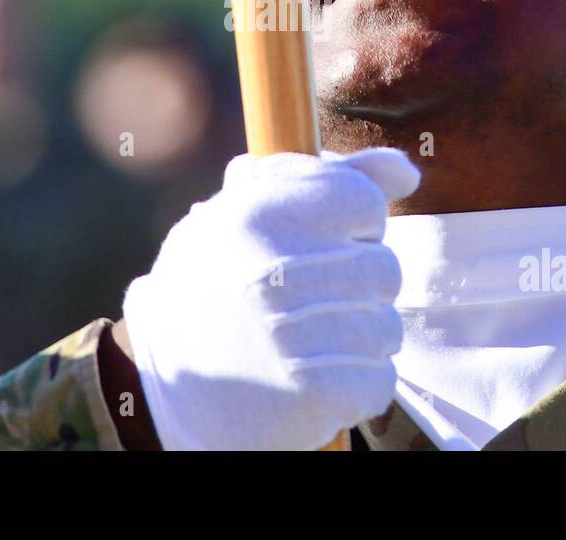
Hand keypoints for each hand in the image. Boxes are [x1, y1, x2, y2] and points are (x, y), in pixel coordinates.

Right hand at [121, 147, 417, 449]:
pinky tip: (312, 377)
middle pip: (385, 268)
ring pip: (386, 326)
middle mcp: (277, 271)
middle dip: (356, 285)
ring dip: (357, 337)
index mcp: (258, 214)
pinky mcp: (315, 394)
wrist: (160, 385)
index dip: (352, 224)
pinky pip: (379, 378)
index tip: (321, 244)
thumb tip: (405, 170)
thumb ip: (321, 179)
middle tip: (308, 301)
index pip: (365, 200)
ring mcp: (297, 337)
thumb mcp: (243, 211)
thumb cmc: (210, 285)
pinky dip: (354, 383)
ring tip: (307, 341)